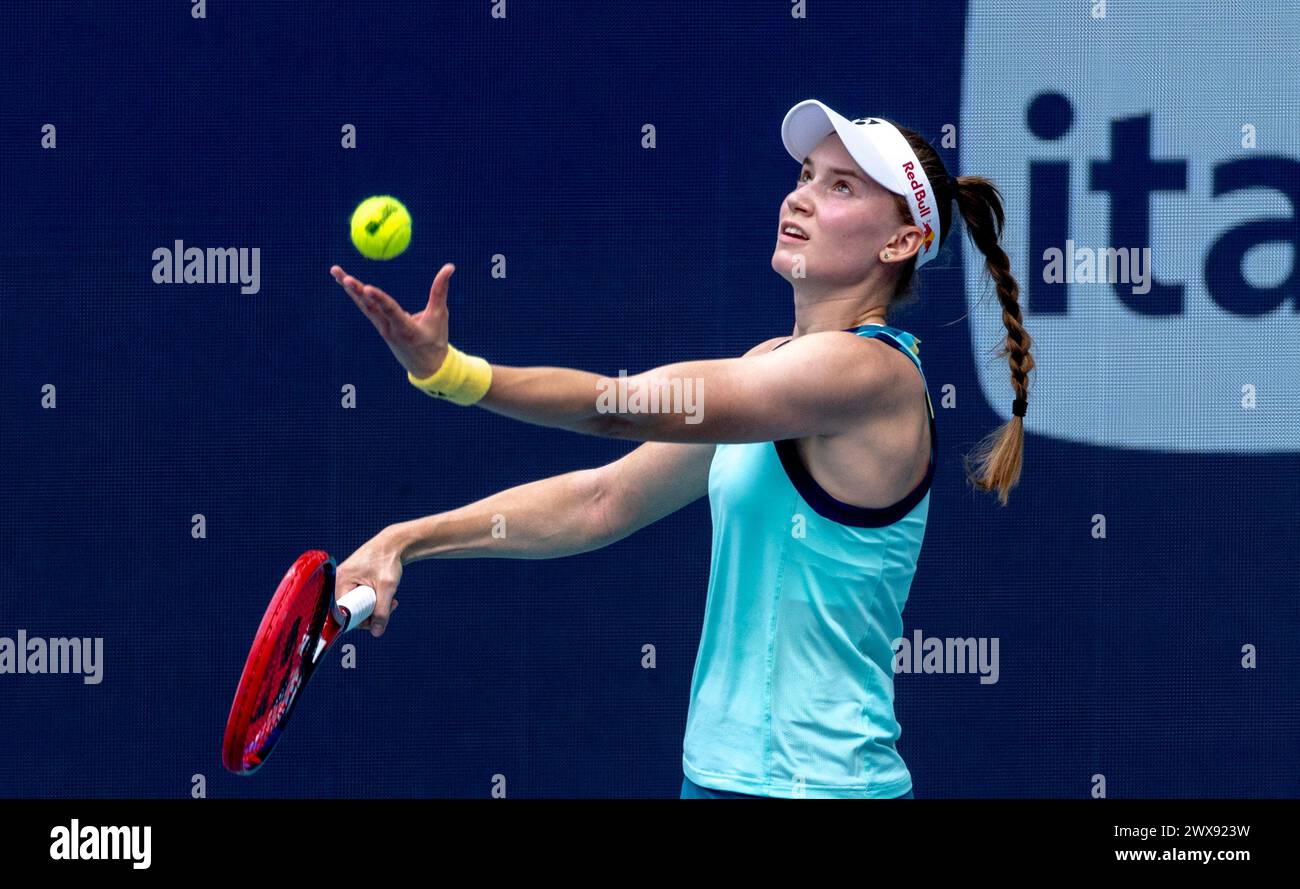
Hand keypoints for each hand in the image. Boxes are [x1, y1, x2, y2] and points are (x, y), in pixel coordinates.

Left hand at [330, 263, 454, 378]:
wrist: (426, 367)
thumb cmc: (436, 340)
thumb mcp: (440, 315)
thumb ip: (440, 290)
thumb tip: (450, 266)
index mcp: (406, 329)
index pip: (390, 311)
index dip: (379, 299)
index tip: (367, 288)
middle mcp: (389, 329)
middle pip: (369, 307)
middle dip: (355, 290)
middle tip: (343, 275)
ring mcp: (382, 328)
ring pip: (363, 306)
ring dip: (349, 288)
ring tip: (336, 271)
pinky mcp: (379, 326)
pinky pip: (366, 308)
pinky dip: (356, 294)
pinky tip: (346, 282)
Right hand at [335, 526, 406, 637]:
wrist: (395, 543)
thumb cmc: (388, 560)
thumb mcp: (387, 587)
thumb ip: (382, 611)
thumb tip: (377, 632)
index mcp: (341, 580)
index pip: (341, 611)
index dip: (357, 620)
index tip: (375, 621)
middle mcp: (339, 580)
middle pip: (349, 610)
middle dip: (369, 614)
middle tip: (388, 609)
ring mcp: (345, 580)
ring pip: (356, 605)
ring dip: (374, 608)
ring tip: (392, 603)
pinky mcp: (353, 581)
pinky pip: (359, 598)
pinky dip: (374, 601)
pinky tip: (388, 598)